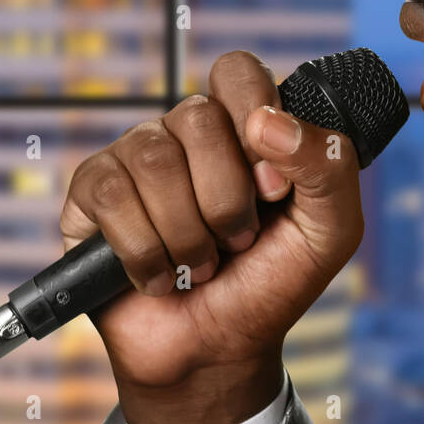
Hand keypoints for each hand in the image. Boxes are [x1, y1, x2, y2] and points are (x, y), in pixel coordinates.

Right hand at [59, 51, 363, 423]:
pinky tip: (159, 275)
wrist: (217, 351)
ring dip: (188, 234)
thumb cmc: (273, 282)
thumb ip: (330, 163)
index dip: (258, 124)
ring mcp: (135, 158)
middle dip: (227, 198)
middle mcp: (186, 132)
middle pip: (197, 116)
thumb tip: (267, 122)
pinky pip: (111, 194)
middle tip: (237, 240)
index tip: (274, 188)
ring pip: (154, 159)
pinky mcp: (91, 194)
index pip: (238, 72)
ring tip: (199, 264)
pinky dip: (145, 251)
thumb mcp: (331, 228)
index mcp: (245, 125)